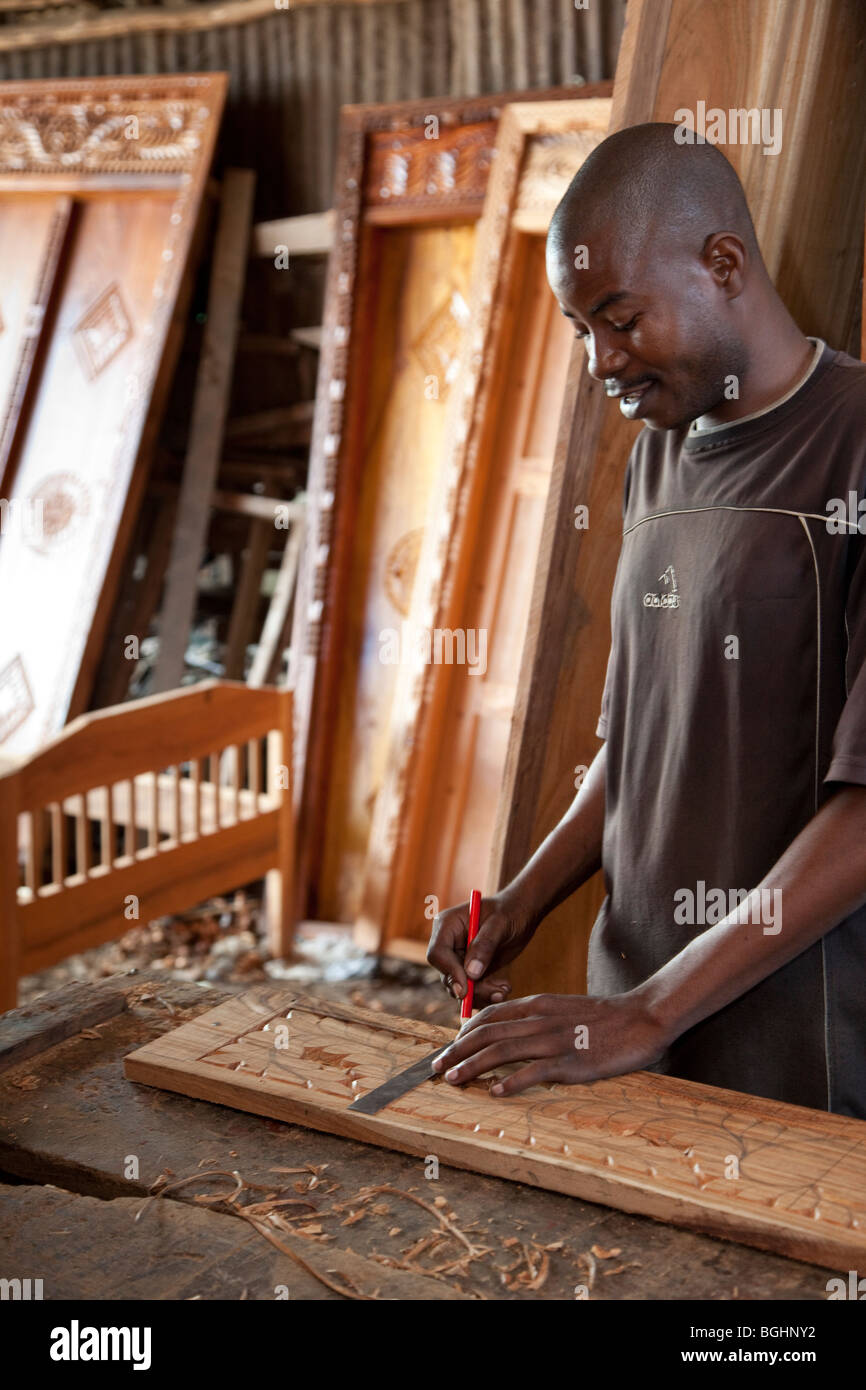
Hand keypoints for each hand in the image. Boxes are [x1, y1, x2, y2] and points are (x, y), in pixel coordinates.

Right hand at [426, 890, 536, 1007]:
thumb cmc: (510, 910)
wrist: (522, 914)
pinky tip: (503, 989)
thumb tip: (471, 973)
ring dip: (480, 995)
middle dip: (470, 988)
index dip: (450, 972)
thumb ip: (485, 946)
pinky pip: (472, 990)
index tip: (468, 988)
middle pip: (448, 975)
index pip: (438, 954)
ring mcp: (459, 958)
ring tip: (504, 990)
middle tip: (496, 992)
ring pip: (459, 987)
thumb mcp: (500, 924)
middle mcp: (449, 943)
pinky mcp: (471, 970)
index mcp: (447, 925)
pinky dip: (486, 994)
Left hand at [431, 990, 669, 1095]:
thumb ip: (537, 1017)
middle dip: (456, 1050)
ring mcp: (555, 1041)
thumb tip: (510, 1031)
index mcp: (538, 1005)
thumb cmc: (603, 1017)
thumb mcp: (563, 1008)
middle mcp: (540, 1020)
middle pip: (487, 1034)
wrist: (642, 1018)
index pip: (489, 1016)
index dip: (463, 1033)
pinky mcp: (573, 1062)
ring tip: (452, 1079)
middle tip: (435, 1067)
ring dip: (472, 1066)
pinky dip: (511, 1083)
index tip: (448, 1048)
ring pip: (502, 1052)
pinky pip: (535, 1072)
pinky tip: (495, 1093)